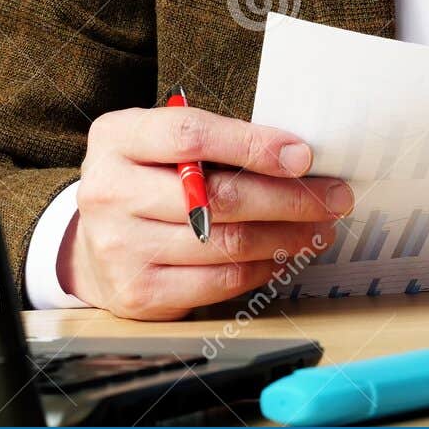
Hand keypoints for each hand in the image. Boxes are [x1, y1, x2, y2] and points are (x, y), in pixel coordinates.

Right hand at [58, 105, 352, 319]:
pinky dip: (262, 267)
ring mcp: (120, 247)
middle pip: (217, 195)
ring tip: (319, 226)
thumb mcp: (160, 144)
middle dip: (289, 197)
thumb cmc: (145, 180)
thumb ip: (213, 141)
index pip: (191, 135)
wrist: (94, 243)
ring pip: (227, 243)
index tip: (302, 154)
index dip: (253, 144)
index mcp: (117, 139)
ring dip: (286, 235)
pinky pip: (220, 281)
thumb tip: (297, 157)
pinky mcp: (139, 293)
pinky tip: (283, 254)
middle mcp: (110, 192)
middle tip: (334, 197)